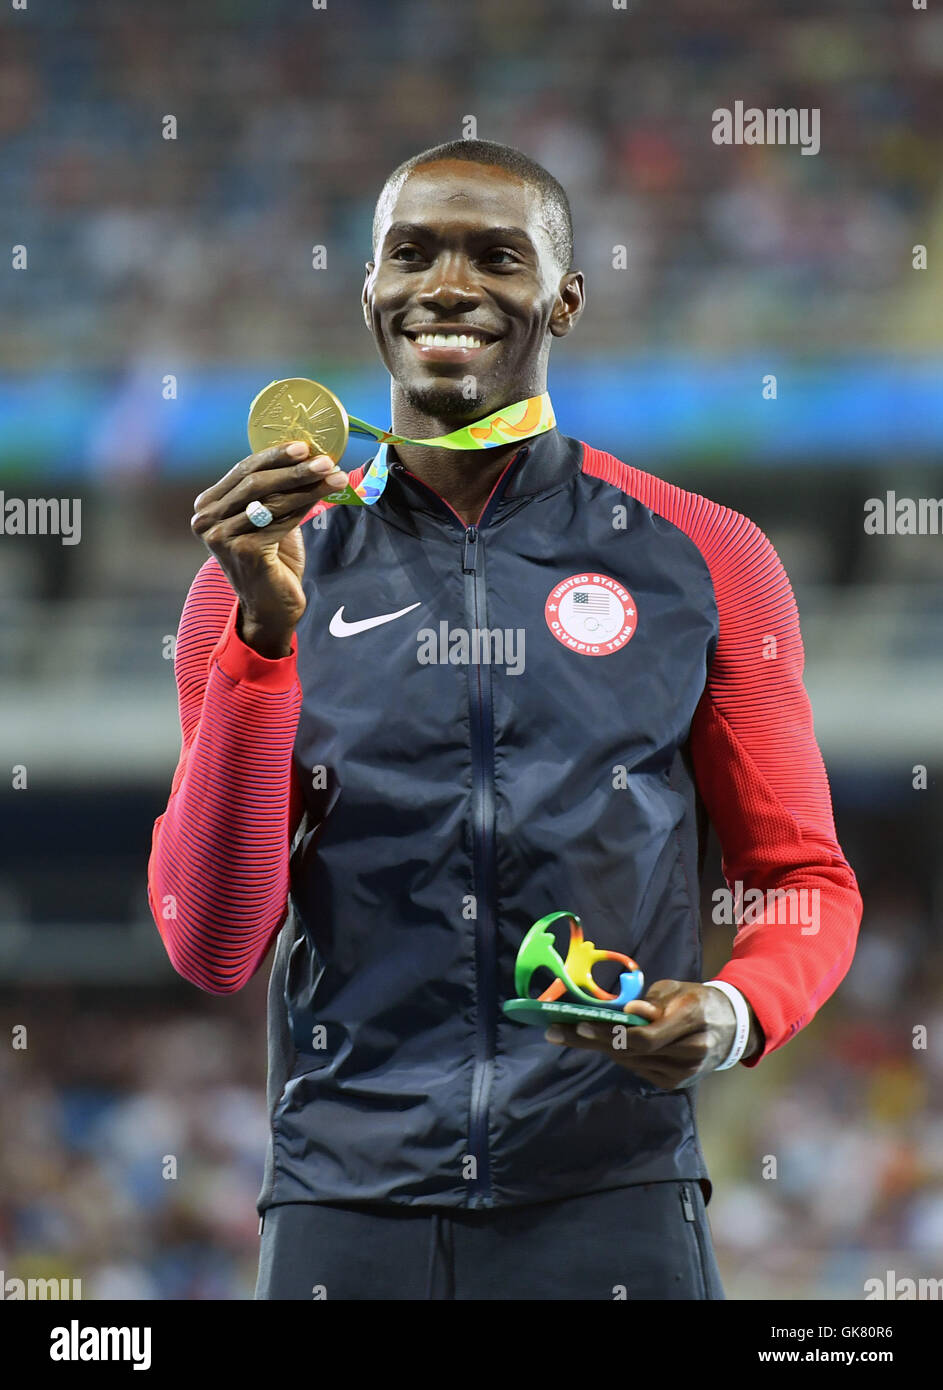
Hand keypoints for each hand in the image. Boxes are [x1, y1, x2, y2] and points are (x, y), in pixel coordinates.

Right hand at [191, 441, 347, 656]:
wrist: (271, 607)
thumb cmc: (272, 561)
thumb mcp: (269, 519)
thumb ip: (275, 491)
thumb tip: (307, 456)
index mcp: (208, 505)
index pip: (243, 471)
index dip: (274, 455)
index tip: (304, 445)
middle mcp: (206, 519)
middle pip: (255, 482)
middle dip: (293, 468)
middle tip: (323, 459)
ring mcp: (220, 536)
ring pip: (270, 501)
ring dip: (306, 486)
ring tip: (334, 474)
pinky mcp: (242, 551)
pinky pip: (279, 521)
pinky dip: (305, 506)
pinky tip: (325, 496)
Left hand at [544, 979, 763, 1089]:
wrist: (730, 1028)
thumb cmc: (697, 999)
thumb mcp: (677, 989)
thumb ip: (652, 1001)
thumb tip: (627, 1012)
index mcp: (692, 1019)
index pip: (644, 1036)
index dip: (610, 1032)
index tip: (579, 1023)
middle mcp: (689, 1052)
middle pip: (629, 1051)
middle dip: (589, 1039)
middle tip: (554, 1031)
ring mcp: (683, 1073)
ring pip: (629, 1061)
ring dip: (598, 1046)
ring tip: (568, 1032)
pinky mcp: (674, 1083)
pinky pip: (636, 1067)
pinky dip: (618, 1054)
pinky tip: (601, 1041)